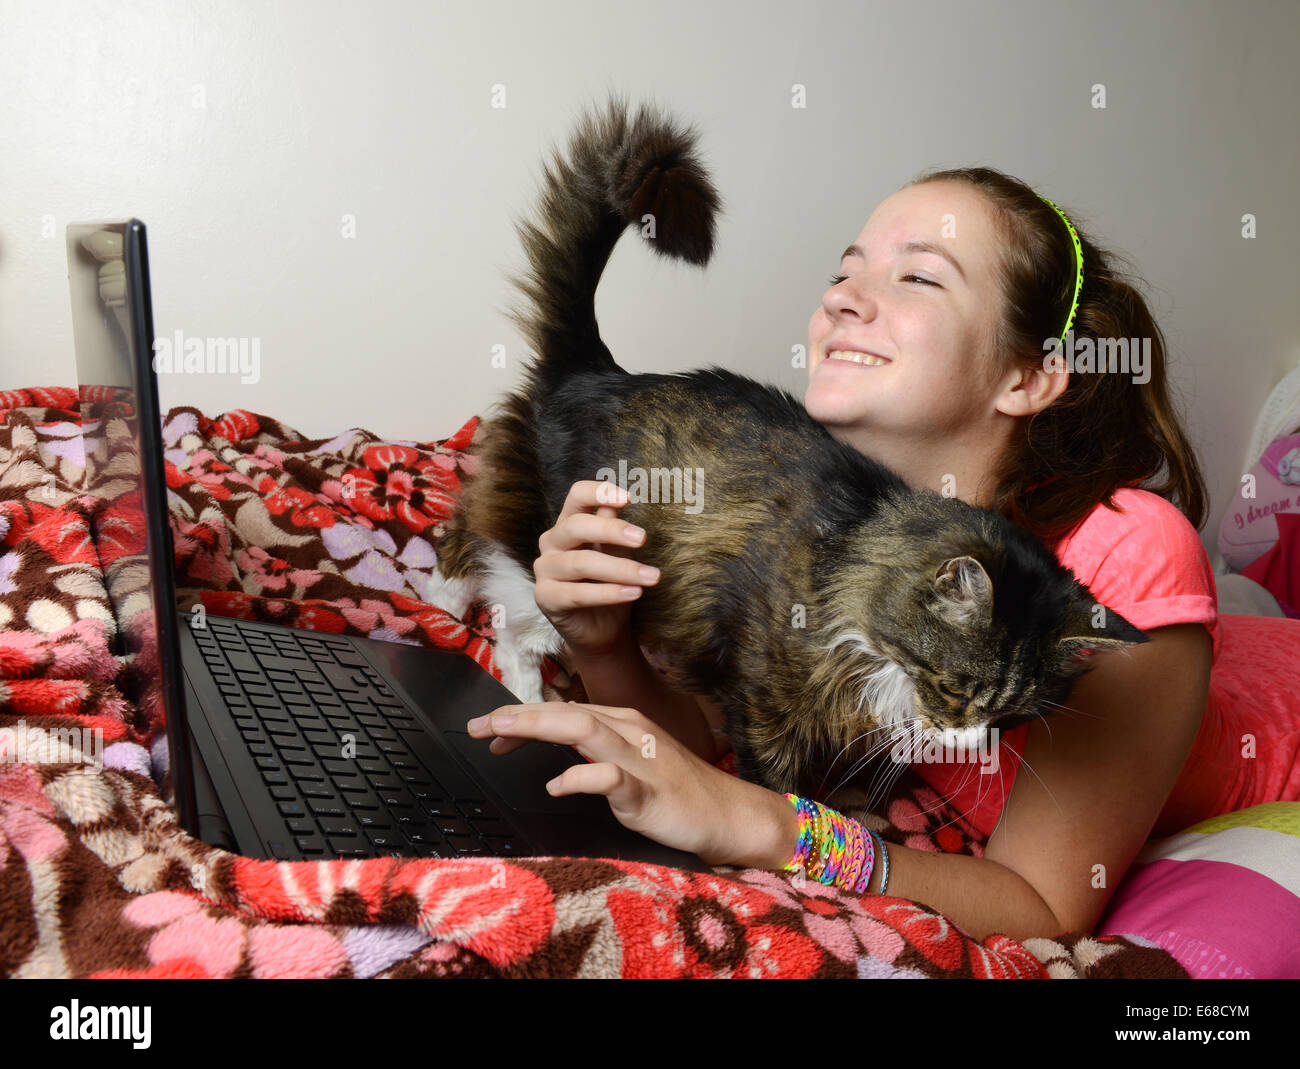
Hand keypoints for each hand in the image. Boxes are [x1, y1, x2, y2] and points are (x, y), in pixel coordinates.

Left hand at [465, 701, 795, 868]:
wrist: (729, 814)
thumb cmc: (679, 792)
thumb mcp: (632, 761)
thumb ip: (595, 748)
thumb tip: (557, 738)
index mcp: (623, 723)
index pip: (564, 710)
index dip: (523, 717)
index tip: (489, 730)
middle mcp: (629, 732)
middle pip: (566, 712)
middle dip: (518, 715)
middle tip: (477, 725)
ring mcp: (640, 760)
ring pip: (583, 729)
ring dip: (538, 727)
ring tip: (502, 733)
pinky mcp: (649, 793)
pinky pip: (610, 778)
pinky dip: (580, 777)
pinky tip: (557, 786)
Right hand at [533, 480, 659, 661]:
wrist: (602, 630)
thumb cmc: (610, 584)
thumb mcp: (618, 553)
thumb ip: (614, 530)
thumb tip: (621, 500)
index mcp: (568, 524)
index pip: (576, 496)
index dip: (598, 492)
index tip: (628, 498)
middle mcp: (552, 543)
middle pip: (576, 526)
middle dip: (612, 531)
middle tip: (642, 538)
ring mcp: (545, 570)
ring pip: (581, 562)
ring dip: (620, 569)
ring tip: (650, 577)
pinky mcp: (545, 597)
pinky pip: (577, 593)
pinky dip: (608, 593)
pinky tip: (633, 593)